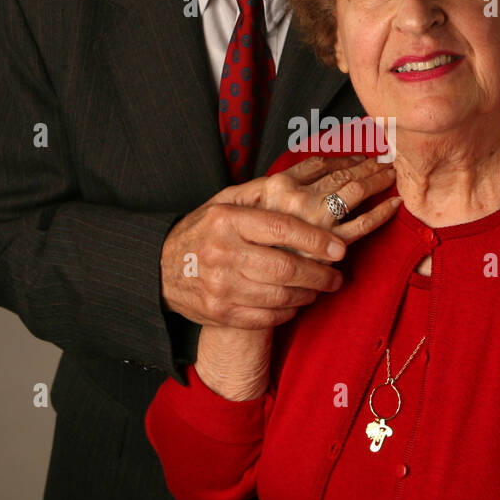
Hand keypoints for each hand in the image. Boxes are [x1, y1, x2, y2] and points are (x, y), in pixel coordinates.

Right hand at [161, 156, 400, 329]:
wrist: (160, 268)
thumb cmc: (202, 231)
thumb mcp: (224, 202)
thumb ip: (261, 193)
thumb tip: (305, 182)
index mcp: (227, 221)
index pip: (282, 229)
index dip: (316, 240)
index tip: (339, 249)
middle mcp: (222, 253)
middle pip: (285, 268)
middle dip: (320, 274)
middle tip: (337, 276)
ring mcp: (220, 287)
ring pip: (280, 296)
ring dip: (308, 294)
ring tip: (320, 288)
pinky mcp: (220, 313)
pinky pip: (266, 317)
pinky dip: (288, 312)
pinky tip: (296, 303)